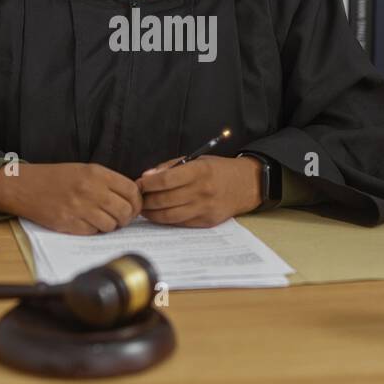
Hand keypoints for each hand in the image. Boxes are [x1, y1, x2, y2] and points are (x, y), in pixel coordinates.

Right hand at [0, 162, 141, 234]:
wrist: (25, 186)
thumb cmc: (57, 178)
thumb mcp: (84, 170)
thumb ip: (108, 181)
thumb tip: (133, 199)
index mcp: (96, 173)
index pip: (131, 190)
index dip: (137, 202)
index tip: (134, 207)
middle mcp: (90, 189)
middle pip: (125, 210)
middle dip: (126, 217)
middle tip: (120, 218)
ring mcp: (79, 207)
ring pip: (111, 225)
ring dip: (110, 225)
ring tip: (101, 219)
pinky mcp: (69, 223)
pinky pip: (93, 232)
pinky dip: (93, 230)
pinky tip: (85, 222)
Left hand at [135, 156, 262, 227]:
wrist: (247, 184)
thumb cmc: (219, 170)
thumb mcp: (197, 160)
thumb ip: (171, 167)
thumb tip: (148, 176)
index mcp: (199, 171)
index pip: (166, 180)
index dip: (148, 184)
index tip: (139, 184)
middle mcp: (202, 191)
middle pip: (165, 200)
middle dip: (146, 200)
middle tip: (137, 198)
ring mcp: (205, 208)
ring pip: (169, 215)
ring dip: (152, 213)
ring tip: (144, 209)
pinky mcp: (207, 222)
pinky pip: (180, 223)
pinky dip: (166, 220)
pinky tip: (159, 215)